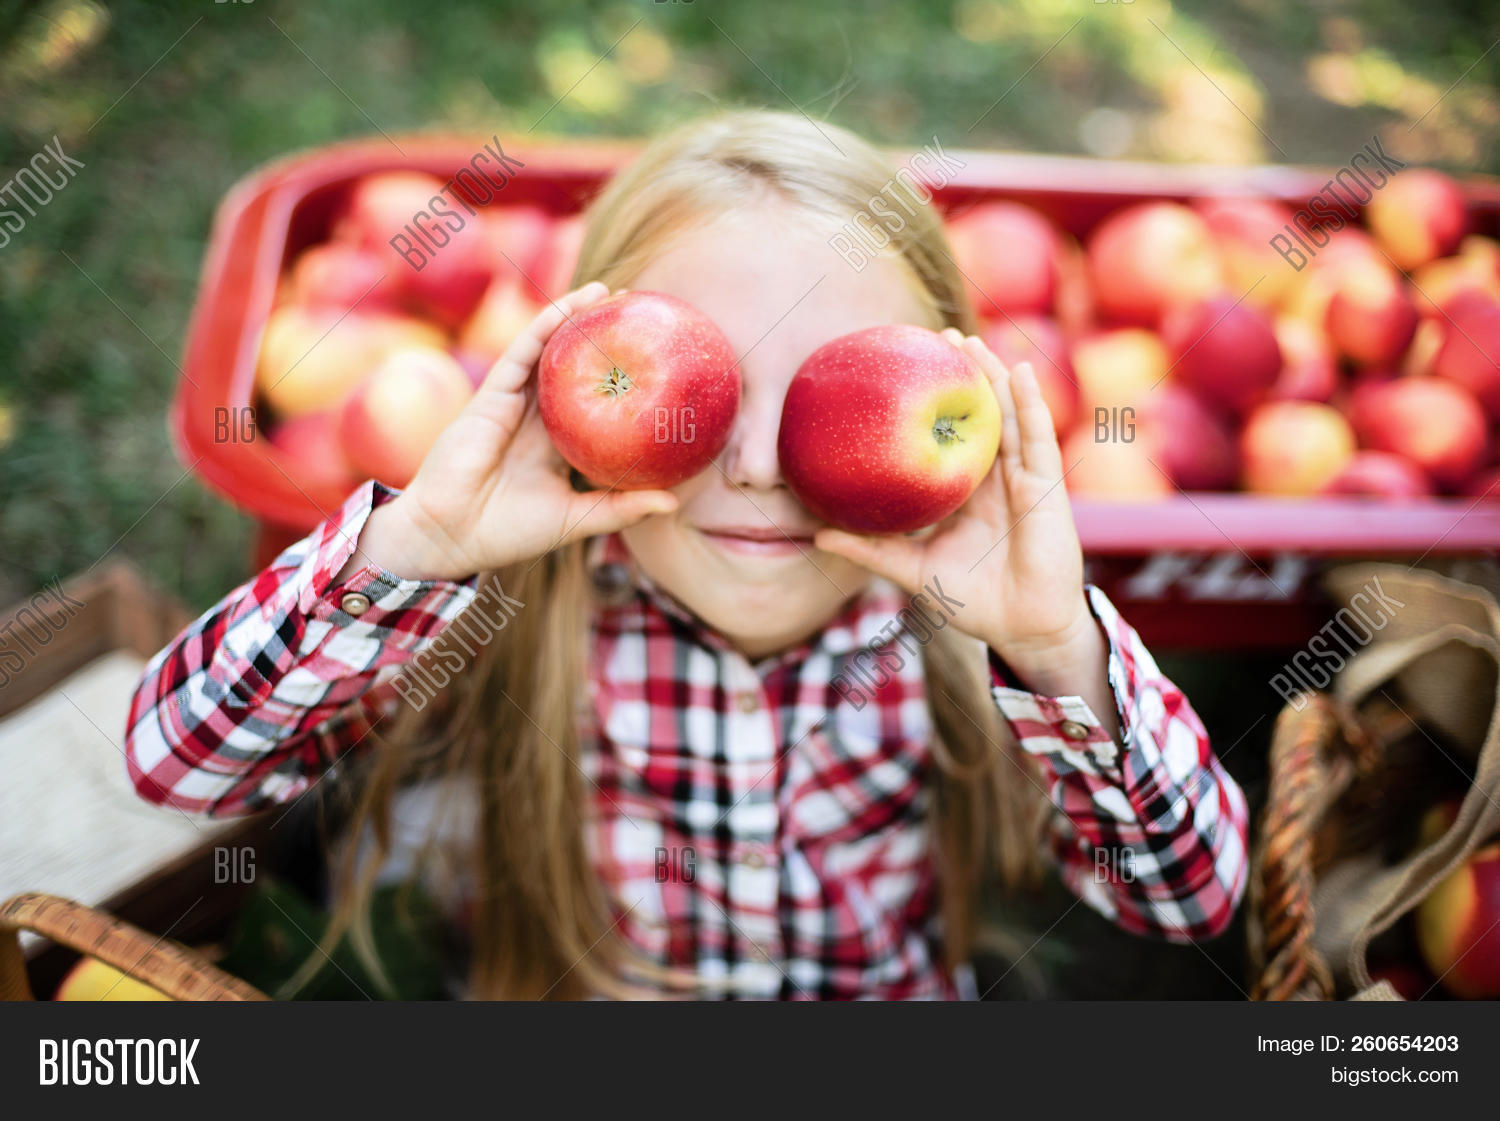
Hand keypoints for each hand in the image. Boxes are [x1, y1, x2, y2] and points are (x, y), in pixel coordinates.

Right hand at [357, 282, 678, 581]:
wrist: (450, 534)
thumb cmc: (509, 532)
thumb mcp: (577, 518)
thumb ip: (621, 507)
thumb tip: (671, 501)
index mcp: (556, 444)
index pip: (593, 404)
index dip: (619, 380)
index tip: (657, 361)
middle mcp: (537, 418)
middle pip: (574, 369)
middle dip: (602, 339)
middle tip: (642, 314)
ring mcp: (515, 402)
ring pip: (550, 350)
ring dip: (577, 318)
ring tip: (611, 294)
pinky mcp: (494, 393)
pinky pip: (524, 349)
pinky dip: (549, 322)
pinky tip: (577, 302)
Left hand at [813, 330, 1092, 663]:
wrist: (1023, 628)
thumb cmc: (974, 600)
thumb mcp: (913, 570)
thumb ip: (872, 551)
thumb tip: (817, 537)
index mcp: (965, 493)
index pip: (947, 438)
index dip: (931, 405)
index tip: (905, 370)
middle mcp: (993, 479)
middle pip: (977, 416)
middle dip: (961, 376)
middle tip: (936, 336)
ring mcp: (1022, 479)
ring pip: (1006, 416)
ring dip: (992, 376)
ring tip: (969, 342)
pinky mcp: (1046, 487)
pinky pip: (1037, 438)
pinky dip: (1030, 403)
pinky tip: (1019, 371)